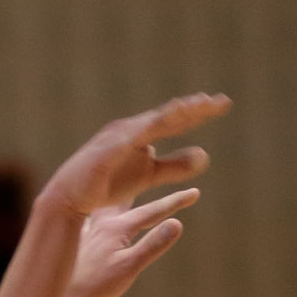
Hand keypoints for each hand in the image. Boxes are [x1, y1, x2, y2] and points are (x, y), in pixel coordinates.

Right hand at [39, 93, 226, 223]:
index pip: (177, 119)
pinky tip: (162, 123)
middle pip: (169, 115)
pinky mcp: (108, 149)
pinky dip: (146, 129)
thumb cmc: (108, 182)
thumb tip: (206, 156)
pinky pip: (130, 138)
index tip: (223, 103)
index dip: (199, 111)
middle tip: (221, 101)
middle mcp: (134, 128)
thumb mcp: (149, 175)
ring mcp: (119, 136)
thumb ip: (175, 166)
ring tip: (196, 106)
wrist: (72, 195)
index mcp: (144, 132)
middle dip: (194, 107)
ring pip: (152, 122)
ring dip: (174, 113)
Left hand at [64, 185, 199, 296]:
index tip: (195, 192)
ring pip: (107, 202)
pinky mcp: (79, 239)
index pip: (153, 211)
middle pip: (127, 196)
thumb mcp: (129, 268)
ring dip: (119, 190)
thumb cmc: (96, 287)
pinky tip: (92, 205)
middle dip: (143, 181)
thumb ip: (153, 244)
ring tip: (124, 178)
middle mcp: (102, 222)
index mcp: (117, 227)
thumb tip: (177, 223)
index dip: (176, 202)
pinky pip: (90, 214)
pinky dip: (97, 205)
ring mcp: (89, 229)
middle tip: (153, 163)